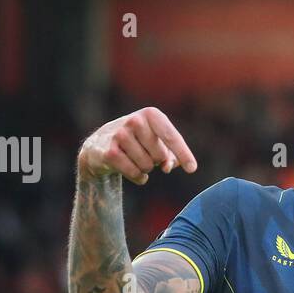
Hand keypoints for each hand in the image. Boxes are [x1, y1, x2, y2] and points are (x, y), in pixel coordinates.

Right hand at [78, 107, 197, 184]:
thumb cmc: (138, 142)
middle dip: (157, 161)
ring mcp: (120, 135)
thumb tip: (167, 166)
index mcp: (151, 114)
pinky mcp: (109, 152)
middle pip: (159, 155)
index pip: (171, 136)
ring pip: (147, 166)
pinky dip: (138, 177)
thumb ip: (170, 155)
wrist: (101, 144)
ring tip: (135, 160)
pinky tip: (132, 171)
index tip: (192, 169)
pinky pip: (134, 173)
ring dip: (146, 169)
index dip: (183, 154)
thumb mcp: (157, 143)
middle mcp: (135, 121)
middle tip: (146, 155)